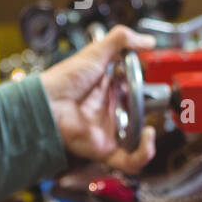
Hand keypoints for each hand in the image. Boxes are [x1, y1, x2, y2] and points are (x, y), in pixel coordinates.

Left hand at [39, 24, 156, 174]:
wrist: (47, 103)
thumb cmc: (64, 79)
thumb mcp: (96, 51)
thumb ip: (122, 40)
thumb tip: (148, 41)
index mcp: (107, 90)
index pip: (134, 92)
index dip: (144, 88)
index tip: (150, 81)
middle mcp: (108, 112)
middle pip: (137, 117)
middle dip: (150, 115)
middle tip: (154, 106)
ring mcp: (107, 131)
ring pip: (136, 143)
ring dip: (149, 139)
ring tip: (149, 127)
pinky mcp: (104, 148)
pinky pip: (130, 161)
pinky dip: (144, 153)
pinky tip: (147, 136)